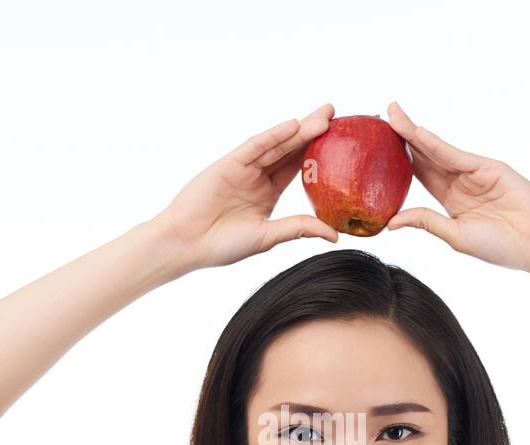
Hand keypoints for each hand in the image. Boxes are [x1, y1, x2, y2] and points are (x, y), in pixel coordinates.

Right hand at [149, 104, 339, 270]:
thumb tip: (334, 235)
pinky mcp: (228, 164)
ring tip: (325, 116)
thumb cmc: (222, 245)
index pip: (298, 168)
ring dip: (300, 129)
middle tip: (338, 114)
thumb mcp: (267, 236)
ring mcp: (243, 168)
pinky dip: (273, 135)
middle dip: (314, 132)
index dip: (320, 154)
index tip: (343, 142)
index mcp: (267, 192)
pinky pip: (255, 147)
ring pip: (277, 144)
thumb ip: (298, 228)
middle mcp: (257, 176)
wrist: (186, 245)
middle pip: (291, 149)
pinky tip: (293, 126)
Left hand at [383, 101, 529, 273]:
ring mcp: (473, 172)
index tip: (375, 147)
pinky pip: (455, 155)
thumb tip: (390, 223)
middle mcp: (459, 181)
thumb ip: (426, 222)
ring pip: (436, 150)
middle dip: (401, 136)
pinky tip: (418, 134)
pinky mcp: (488, 167)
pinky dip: (436, 144)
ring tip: (392, 115)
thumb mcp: (455, 236)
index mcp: (450, 199)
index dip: (396, 160)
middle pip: (423, 154)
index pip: (418, 173)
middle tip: (378, 117)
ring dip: (413, 132)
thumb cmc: (501, 246)